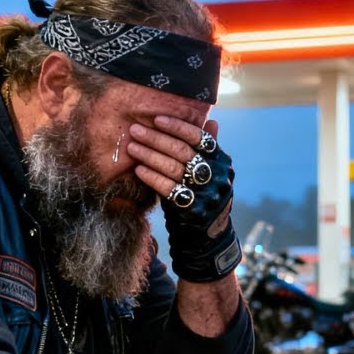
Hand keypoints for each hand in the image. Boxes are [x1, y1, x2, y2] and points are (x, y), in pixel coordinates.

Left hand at [127, 116, 238, 281]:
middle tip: (135, 130)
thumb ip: (209, 149)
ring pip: (173, 168)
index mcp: (221, 162)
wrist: (208, 235)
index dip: (178, 127)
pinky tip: (138, 169)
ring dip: (149, 155)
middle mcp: (216, 176)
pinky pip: (168, 189)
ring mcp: (205, 194)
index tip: (157, 118)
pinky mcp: (192, 209)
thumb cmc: (203, 195)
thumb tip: (212, 120)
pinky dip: (152, 177)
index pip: (201, 138)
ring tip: (131, 146)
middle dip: (156, 138)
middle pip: (183, 152)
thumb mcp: (211, 172)